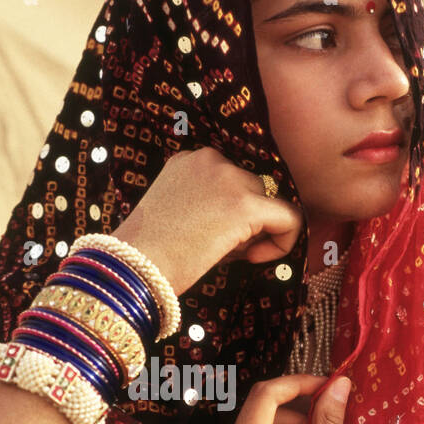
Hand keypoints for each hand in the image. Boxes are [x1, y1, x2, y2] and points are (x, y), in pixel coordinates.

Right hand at [111, 147, 301, 294]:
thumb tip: (255, 226)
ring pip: (270, 203)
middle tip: (224, 251)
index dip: (232, 213)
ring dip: (258, 232)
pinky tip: (257, 258)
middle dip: (247, 222)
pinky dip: (284, 241)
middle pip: (254, 189)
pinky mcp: (246, 204)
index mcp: (191, 159)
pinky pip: (289, 218)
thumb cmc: (149, 252)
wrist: (133, 265)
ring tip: (228, 255)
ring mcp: (229, 178)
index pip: (232, 180)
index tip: (217, 239)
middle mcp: (211, 159)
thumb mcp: (178, 213)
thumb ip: (211, 206)